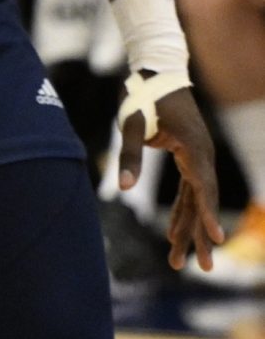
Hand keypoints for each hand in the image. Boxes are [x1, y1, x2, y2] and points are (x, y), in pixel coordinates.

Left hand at [118, 87, 223, 271]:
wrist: (156, 70)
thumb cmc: (143, 93)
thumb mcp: (133, 122)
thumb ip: (130, 154)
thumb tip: (123, 187)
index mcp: (193, 146)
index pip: (203, 186)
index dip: (209, 213)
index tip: (215, 238)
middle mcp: (202, 154)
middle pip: (204, 200)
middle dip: (202, 235)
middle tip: (206, 269)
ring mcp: (197, 156)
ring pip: (196, 200)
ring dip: (190, 230)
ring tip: (179, 262)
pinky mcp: (188, 157)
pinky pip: (188, 191)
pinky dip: (182, 212)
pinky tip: (174, 235)